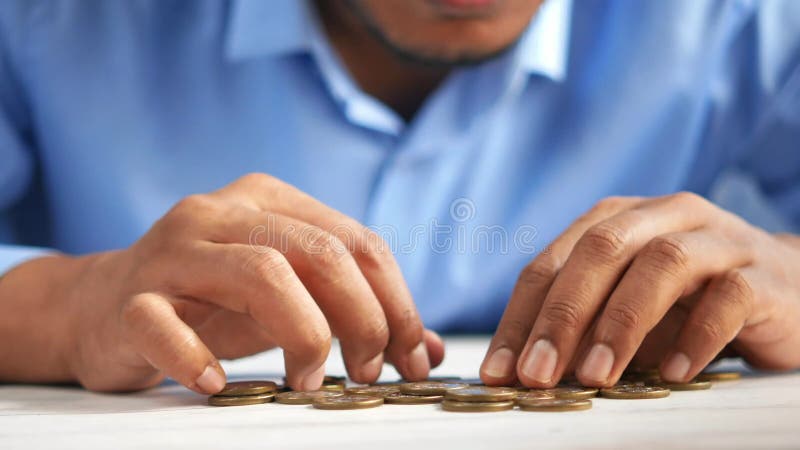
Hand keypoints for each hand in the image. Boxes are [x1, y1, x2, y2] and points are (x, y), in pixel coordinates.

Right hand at [0, 174, 443, 392]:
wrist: (104, 305)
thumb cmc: (210, 302)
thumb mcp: (288, 300)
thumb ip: (353, 314)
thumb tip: (430, 347)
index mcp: (269, 201)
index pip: (357, 242)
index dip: (398, 303)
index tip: (413, 358)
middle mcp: (222, 213)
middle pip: (318, 253)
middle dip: (364, 318)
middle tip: (370, 372)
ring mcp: (172, 251)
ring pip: (259, 272)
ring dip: (303, 334)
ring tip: (311, 382)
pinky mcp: (129, 299)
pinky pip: (163, 323)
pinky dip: (198, 359)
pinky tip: (220, 383)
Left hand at [480, 193, 799, 386]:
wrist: (788, 292)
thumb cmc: (691, 302)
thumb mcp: (626, 308)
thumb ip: (583, 327)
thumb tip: (525, 371)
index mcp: (618, 220)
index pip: (552, 262)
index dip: (521, 316)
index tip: (500, 370)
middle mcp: (664, 216)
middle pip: (601, 250)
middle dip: (562, 315)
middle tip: (538, 374)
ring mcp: (717, 239)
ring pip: (662, 263)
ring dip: (622, 322)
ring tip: (597, 376)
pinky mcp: (763, 275)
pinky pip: (728, 298)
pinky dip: (696, 337)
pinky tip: (671, 374)